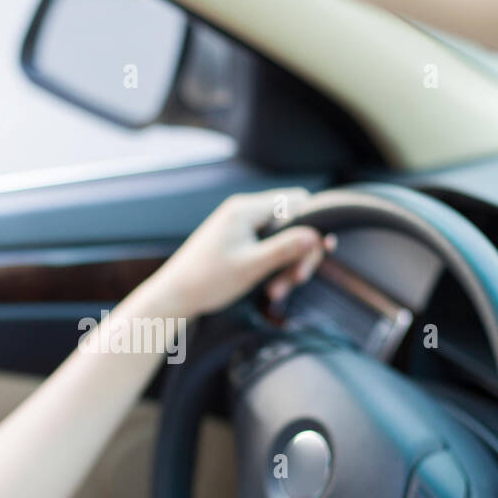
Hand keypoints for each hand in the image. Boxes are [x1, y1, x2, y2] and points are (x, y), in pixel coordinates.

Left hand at [142, 187, 335, 319]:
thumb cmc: (208, 280)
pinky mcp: (238, 240)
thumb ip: (285, 248)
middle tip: (298, 281)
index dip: (313, 224)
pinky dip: (273, 266)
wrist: (174, 295)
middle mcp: (244, 211)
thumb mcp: (252, 266)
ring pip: (281, 238)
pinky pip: (267, 247)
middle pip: (291, 222)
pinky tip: (270, 288)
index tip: (323, 250)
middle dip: (299, 253)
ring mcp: (240, 225)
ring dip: (286, 265)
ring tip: (277, 292)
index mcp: (246, 209)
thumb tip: (317, 234)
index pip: (296, 201)